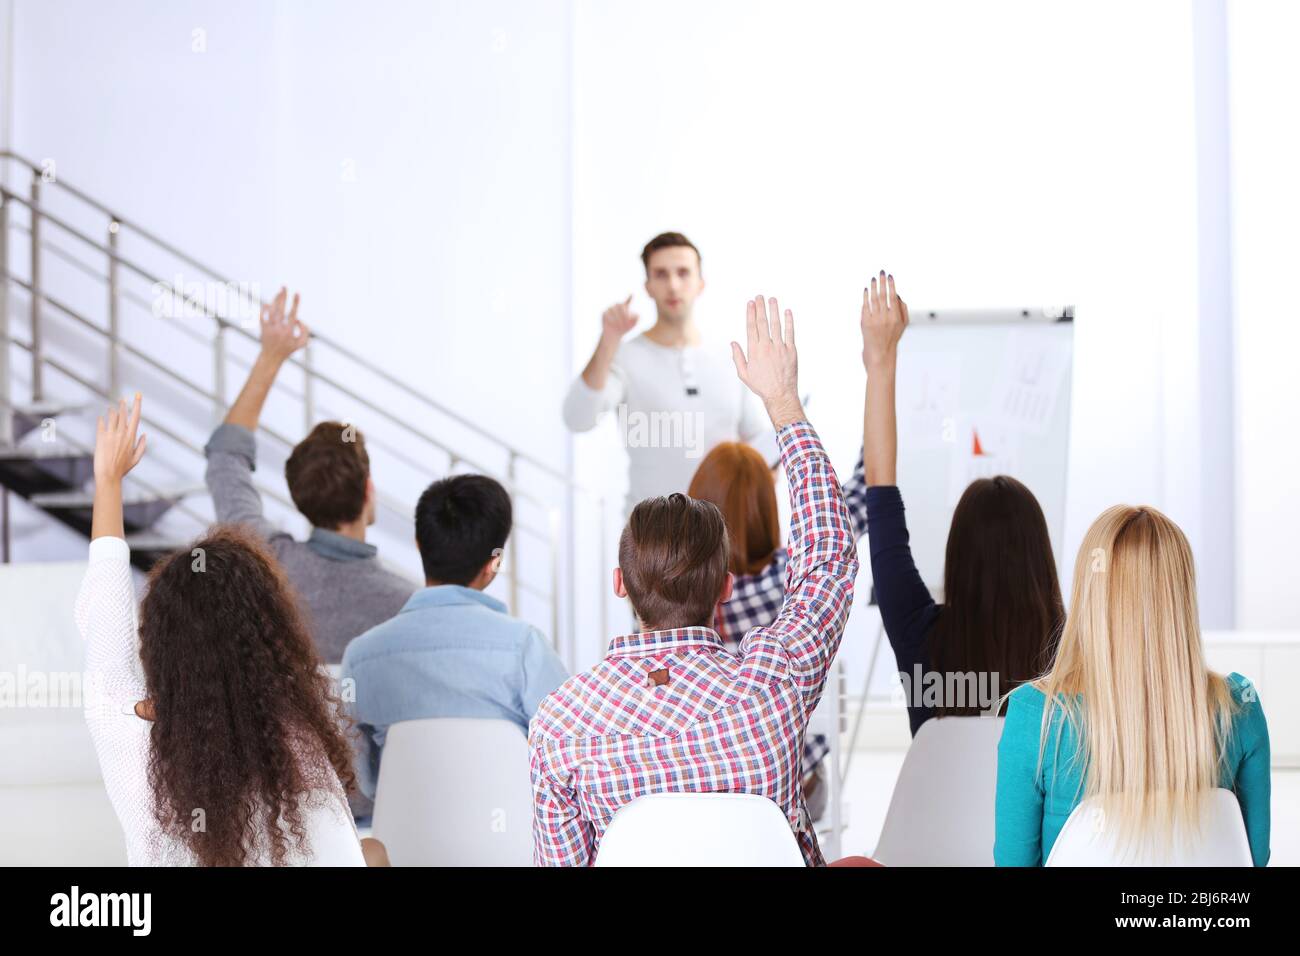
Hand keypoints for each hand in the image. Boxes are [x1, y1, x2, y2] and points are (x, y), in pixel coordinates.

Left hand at [94, 393, 146, 483]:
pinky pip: (101, 425)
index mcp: (131, 437)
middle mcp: (121, 433)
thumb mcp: (136, 458)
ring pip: (112, 417)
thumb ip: (142, 446)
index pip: (136, 416)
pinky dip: (101, 420)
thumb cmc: (123, 468)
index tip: (138, 395)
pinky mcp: (100, 438)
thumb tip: (144, 434)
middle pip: (123, 414)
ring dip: (112, 411)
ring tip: (112, 408)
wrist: (108, 475)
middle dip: (123, 405)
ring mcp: (110, 435)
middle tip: (123, 399)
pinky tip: (101, 417)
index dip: (137, 404)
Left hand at [259, 286, 309, 361]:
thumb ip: (305, 331)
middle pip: (280, 309)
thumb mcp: (302, 344)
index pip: (293, 314)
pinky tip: (268, 303)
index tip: (297, 293)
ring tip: (279, 292)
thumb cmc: (288, 350)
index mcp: (289, 332)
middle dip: (282, 297)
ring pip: (271, 311)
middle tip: (284, 286)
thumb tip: (299, 320)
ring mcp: (269, 328)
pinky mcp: (263, 328)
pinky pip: (262, 316)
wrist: (271, 357)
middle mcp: (278, 329)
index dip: (295, 303)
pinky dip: (264, 309)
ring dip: (275, 300)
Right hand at [600, 295, 638, 341]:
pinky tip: (613, 325)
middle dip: (624, 315)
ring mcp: (610, 309)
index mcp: (624, 308)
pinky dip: (611, 321)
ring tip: (620, 327)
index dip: (630, 298)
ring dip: (618, 319)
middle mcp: (617, 307)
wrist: (613, 335)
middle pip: (621, 306)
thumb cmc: (623, 329)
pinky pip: (608, 315)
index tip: (632, 294)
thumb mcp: (631, 326)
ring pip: (614, 310)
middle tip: (626, 323)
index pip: (627, 302)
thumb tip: (638, 315)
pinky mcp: (604, 313)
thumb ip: (636, 320)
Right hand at [731, 295, 803, 427]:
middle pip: (762, 322)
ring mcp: (780, 348)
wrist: (780, 394)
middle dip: (760, 308)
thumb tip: (733, 343)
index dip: (750, 313)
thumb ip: (738, 357)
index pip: (751, 327)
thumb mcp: (744, 374)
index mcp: (754, 351)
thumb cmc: (761, 386)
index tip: (750, 303)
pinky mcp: (791, 351)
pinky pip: (790, 333)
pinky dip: (789, 322)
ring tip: (772, 299)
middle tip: (760, 296)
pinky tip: (787, 312)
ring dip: (774, 310)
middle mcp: (766, 346)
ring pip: (776, 324)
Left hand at [861, 271, 907, 369]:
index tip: (890, 276)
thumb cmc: (892, 338)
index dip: (891, 285)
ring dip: (873, 287)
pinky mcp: (865, 323)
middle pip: (883, 295)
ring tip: (873, 279)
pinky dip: (865, 297)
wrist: (880, 354)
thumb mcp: (904, 325)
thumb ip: (903, 309)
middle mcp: (885, 318)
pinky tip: (866, 290)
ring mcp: (874, 320)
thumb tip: (897, 295)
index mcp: (896, 317)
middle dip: (882, 282)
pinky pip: (865, 306)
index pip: (893, 297)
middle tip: (881, 272)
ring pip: (873, 299)